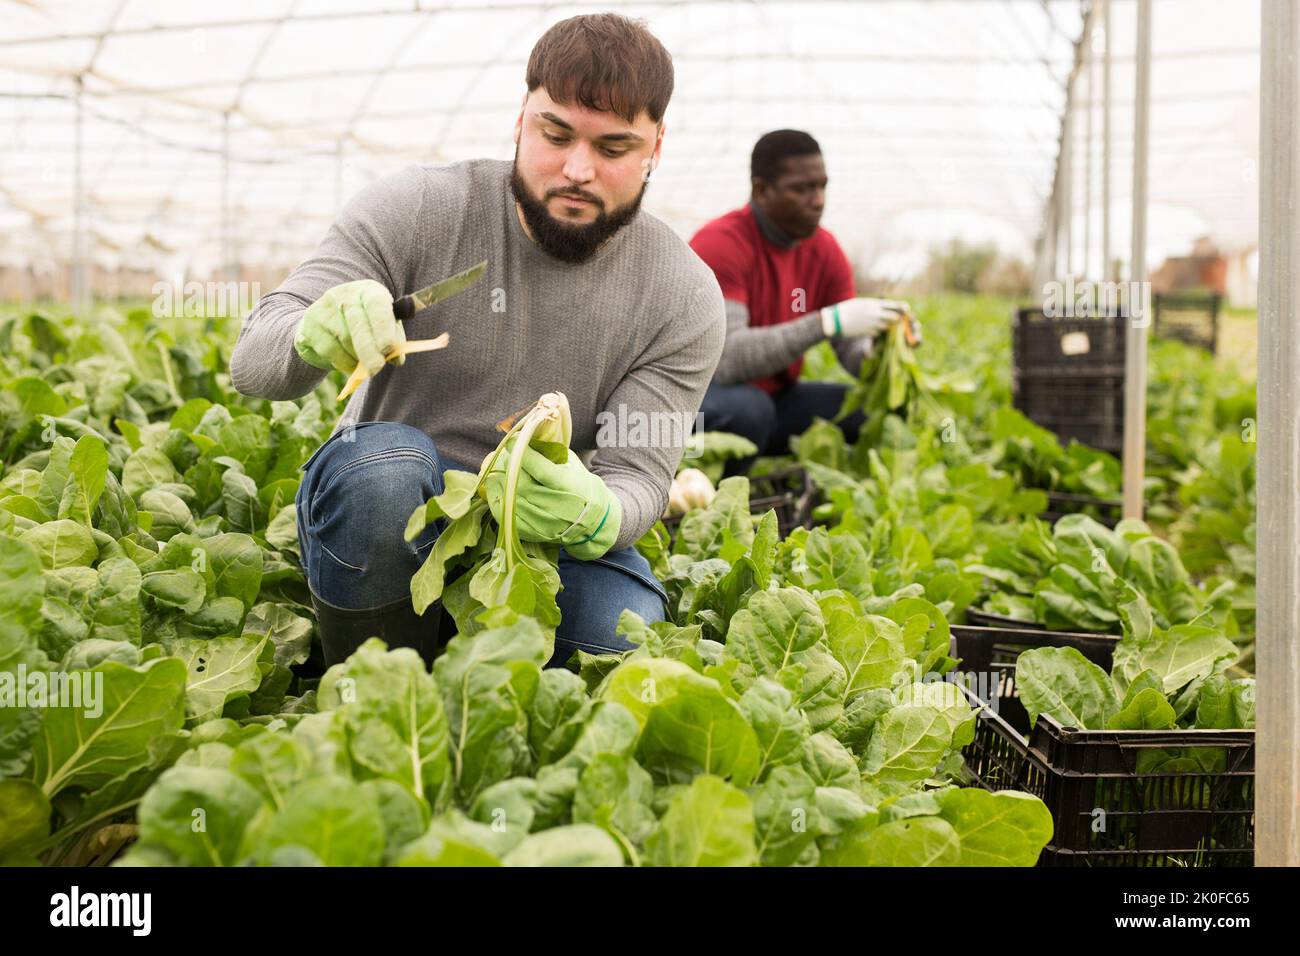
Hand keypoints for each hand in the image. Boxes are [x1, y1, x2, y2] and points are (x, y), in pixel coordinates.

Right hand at [294, 279, 405, 375]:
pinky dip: (343, 363)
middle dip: (369, 350)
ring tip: (366, 366)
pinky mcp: (310, 326)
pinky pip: (330, 350)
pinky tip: (350, 365)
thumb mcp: (382, 325)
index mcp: (368, 291)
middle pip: (358, 325)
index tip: (389, 348)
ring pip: (344, 341)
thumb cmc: (364, 324)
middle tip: (377, 369)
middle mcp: (344, 295)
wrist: (325, 321)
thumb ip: (394, 338)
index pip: (377, 305)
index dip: (383, 327)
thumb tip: (397, 358)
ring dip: (357, 359)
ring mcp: (323, 309)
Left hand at [483, 438, 621, 559]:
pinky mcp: (533, 533)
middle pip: (522, 485)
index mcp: (568, 486)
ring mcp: (544, 523)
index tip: (512, 441)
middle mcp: (556, 506)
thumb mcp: (571, 463)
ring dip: (500, 482)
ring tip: (497, 470)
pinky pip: (506, 517)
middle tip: (504, 456)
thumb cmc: (580, 485)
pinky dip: (497, 501)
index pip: (539, 468)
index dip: (522, 453)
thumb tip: (526, 435)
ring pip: (511, 500)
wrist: (592, 519)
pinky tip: (496, 488)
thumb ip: (550, 450)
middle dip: (509, 467)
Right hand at [819, 297, 908, 338]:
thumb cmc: (846, 310)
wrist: (835, 320)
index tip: (906, 310)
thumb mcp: (861, 303)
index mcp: (875, 304)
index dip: (903, 308)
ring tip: (876, 323)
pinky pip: (877, 333)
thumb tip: (882, 308)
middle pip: (895, 318)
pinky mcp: (868, 333)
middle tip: (894, 320)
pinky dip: (876, 331)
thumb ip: (873, 306)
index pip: (895, 305)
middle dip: (896, 320)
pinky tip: (867, 328)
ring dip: (885, 326)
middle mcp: (876, 314)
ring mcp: (873, 324)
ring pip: (887, 326)